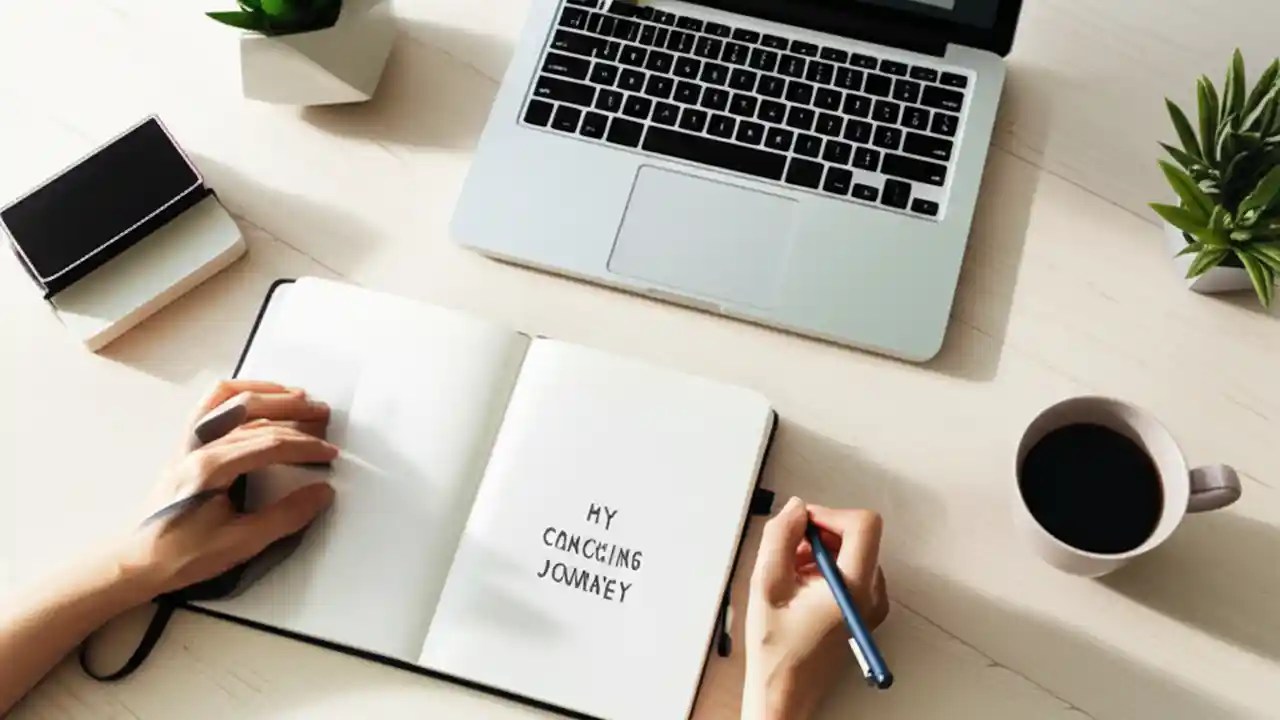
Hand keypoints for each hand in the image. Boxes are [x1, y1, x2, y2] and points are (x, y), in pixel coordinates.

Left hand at [115, 380, 338, 599]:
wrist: (138, 562)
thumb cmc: (181, 556)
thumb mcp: (241, 543)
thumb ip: (285, 516)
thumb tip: (320, 494)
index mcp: (210, 469)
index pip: (269, 444)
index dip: (305, 446)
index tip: (328, 454)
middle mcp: (196, 448)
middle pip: (251, 412)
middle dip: (293, 410)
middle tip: (322, 414)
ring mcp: (188, 444)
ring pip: (229, 400)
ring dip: (266, 393)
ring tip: (295, 396)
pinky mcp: (186, 447)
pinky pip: (209, 406)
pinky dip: (236, 394)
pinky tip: (256, 397)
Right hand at [743, 498, 888, 719]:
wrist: (784, 693)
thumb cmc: (777, 651)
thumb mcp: (767, 584)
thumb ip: (780, 537)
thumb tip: (796, 508)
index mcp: (854, 587)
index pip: (863, 524)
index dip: (829, 515)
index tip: (803, 524)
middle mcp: (872, 595)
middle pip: (858, 537)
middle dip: (820, 535)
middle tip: (788, 553)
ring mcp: (871, 605)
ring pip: (853, 553)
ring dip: (819, 553)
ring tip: (790, 575)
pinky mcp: (863, 612)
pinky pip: (850, 573)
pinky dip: (824, 570)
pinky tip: (799, 589)